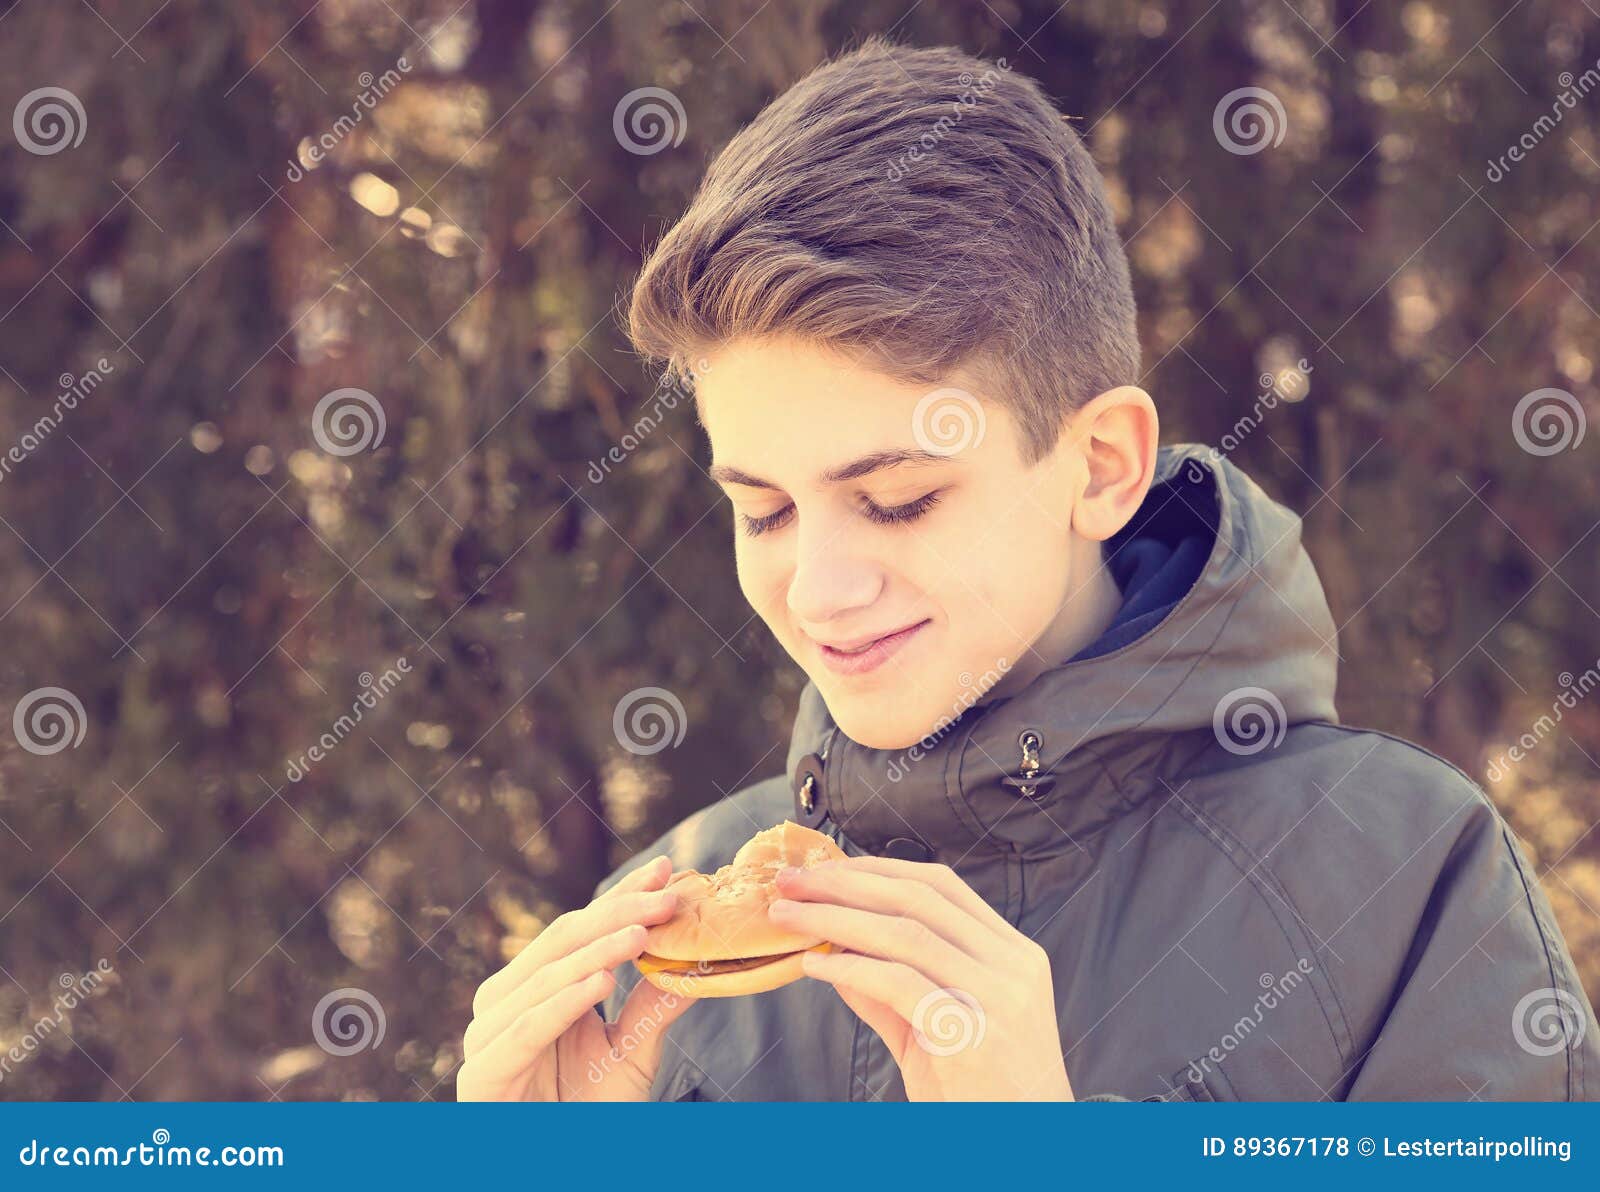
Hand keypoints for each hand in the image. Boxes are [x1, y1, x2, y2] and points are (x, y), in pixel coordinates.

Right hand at [458, 855, 694, 1100]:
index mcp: (533, 987)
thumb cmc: (587, 1116)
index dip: (622, 897)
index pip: (579, 928)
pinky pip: (528, 1028)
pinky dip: (564, 1002)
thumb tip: (702, 960)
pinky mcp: (482, 1073)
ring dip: (596, 952)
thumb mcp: (631, 1053)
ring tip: (641, 933)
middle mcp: (503, 1002)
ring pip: (545, 978)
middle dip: (617, 915)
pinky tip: (601, 981)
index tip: (667, 872)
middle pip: (561, 943)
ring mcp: (486, 1036)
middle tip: (667, 897)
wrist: (553, 1172)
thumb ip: (654, 1006)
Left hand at [770, 855, 1073, 1100]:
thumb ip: (890, 990)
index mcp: (1013, 953)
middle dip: (846, 883)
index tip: (823, 869)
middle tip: (791, 883)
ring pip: (905, 934)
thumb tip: (833, 949)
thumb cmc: (984, 1096)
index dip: (875, 870)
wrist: (1029, 1152)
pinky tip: (816, 966)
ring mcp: (999, 999)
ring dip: (836, 919)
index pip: (941, 886)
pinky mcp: (973, 1036)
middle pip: (919, 898)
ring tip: (789, 918)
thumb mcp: (939, 1030)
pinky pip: (899, 984)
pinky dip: (851, 968)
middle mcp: (1012, 966)